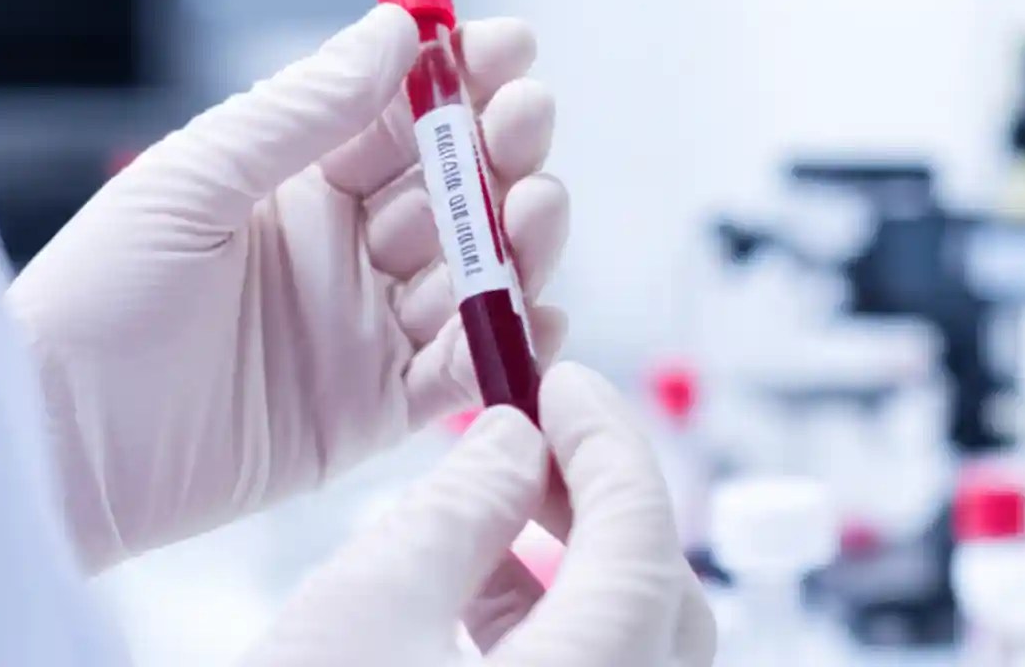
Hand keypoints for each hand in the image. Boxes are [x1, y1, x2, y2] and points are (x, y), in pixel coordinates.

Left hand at [6, 5, 568, 571]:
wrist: (59, 441)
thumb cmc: (100, 294)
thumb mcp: (196, 180)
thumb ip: (303, 112)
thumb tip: (393, 31)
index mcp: (299, 187)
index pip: (400, 123)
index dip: (458, 81)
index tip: (509, 46)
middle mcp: (344, 254)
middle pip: (452, 196)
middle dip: (499, 153)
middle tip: (529, 122)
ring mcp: (365, 330)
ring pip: (471, 277)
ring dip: (517, 240)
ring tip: (538, 205)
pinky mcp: (375, 410)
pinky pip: (458, 371)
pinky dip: (504, 343)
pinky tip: (538, 308)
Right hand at [240, 363, 714, 666]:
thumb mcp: (366, 607)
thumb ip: (460, 508)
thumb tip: (513, 442)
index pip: (644, 545)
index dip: (610, 445)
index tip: (563, 384)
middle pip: (658, 601)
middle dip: (599, 502)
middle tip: (534, 439)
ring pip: (629, 648)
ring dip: (575, 566)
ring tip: (495, 511)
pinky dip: (550, 629)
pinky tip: (476, 597)